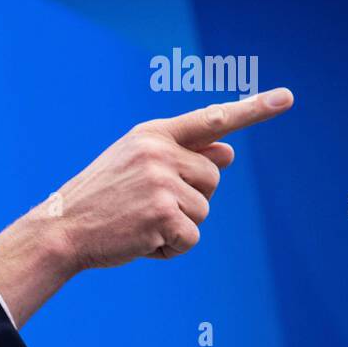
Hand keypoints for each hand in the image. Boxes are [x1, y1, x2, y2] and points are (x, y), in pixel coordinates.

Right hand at [0, 88, 293, 326]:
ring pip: (204, 210)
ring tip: (136, 224)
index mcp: (152, 134)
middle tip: (144, 206)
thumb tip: (228, 153)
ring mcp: (161, 182)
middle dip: (188, 198)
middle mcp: (159, 152)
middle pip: (212, 178)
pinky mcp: (163, 214)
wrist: (60, 229)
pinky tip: (140, 242)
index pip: (211, 119)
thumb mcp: (135, 166)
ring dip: (177, 226)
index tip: (288, 98)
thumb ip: (180, 156)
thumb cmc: (98, 199)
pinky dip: (170, 248)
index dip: (254, 109)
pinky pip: (191, 238)